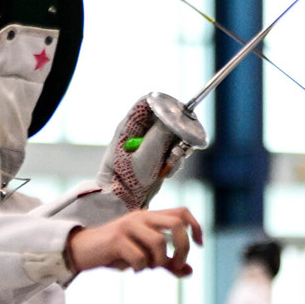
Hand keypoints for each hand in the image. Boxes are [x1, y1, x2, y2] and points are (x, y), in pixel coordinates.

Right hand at [65, 207, 202, 276]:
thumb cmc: (115, 253)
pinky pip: (140, 257)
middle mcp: (141, 217)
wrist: (82, 251)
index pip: (182, 213)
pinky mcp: (116, 239)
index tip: (199, 245)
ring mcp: (128, 226)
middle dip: (183, 248)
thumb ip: (167, 263)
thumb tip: (189, 272)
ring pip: (159, 242)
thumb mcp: (144, 257)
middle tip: (176, 264)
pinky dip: (140, 268)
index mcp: (150, 217)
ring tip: (147, 267)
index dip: (196, 227)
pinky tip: (132, 269)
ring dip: (159, 261)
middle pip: (177, 224)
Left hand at [96, 94, 208, 209]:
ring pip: (173, 135)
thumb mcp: (145, 157)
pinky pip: (173, 150)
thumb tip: (173, 118)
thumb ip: (159, 136)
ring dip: (177, 149)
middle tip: (179, 145)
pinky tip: (166, 172)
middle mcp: (139, 132)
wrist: (123, 202)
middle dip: (176, 131)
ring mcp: (149, 144)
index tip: (180, 114)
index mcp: (129, 126)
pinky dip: (175, 160)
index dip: (165, 103)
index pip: (148, 101)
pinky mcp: (156, 156)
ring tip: (169, 163)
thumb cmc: (127, 180)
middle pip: (165, 117)